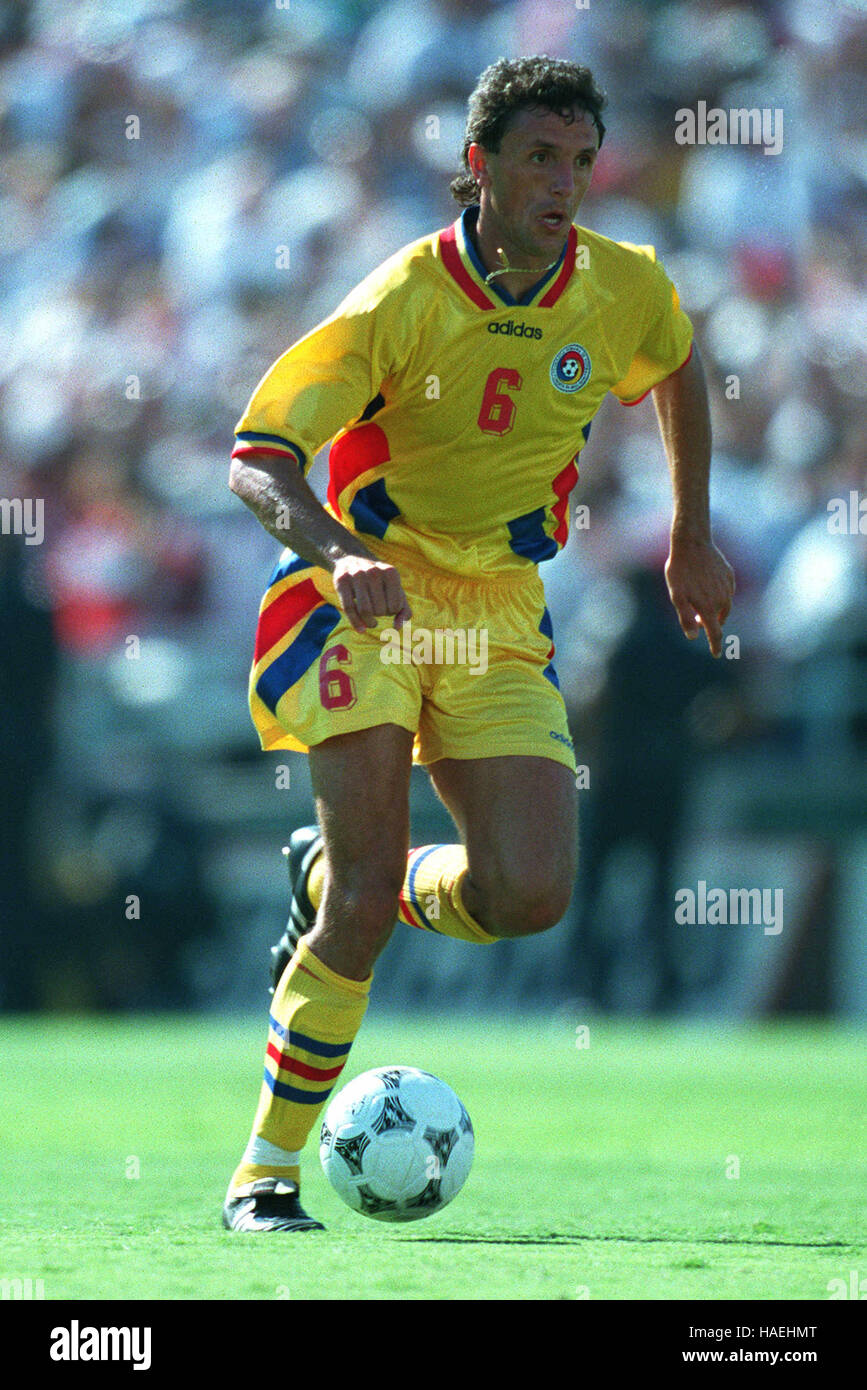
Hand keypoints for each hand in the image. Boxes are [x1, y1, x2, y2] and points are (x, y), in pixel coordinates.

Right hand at [331, 555, 411, 634]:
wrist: (354, 561)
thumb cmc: (380, 583)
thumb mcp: (396, 591)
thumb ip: (404, 611)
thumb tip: (397, 628)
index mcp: (390, 572)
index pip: (395, 606)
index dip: (392, 612)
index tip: (389, 608)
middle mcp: (373, 571)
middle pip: (379, 609)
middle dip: (380, 615)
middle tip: (378, 611)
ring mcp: (356, 575)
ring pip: (364, 610)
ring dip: (369, 622)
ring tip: (371, 623)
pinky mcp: (341, 581)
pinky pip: (348, 608)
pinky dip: (356, 623)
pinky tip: (361, 629)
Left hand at [665, 533, 734, 657]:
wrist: (692, 544)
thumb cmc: (680, 571)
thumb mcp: (676, 596)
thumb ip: (686, 618)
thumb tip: (693, 637)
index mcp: (709, 608)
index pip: (715, 633)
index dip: (715, 645)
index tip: (716, 654)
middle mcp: (722, 600)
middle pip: (718, 619)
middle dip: (709, 623)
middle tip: (695, 619)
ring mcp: (728, 587)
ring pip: (724, 606)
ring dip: (715, 609)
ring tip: (700, 601)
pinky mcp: (729, 576)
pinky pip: (727, 591)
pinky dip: (719, 595)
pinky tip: (709, 587)